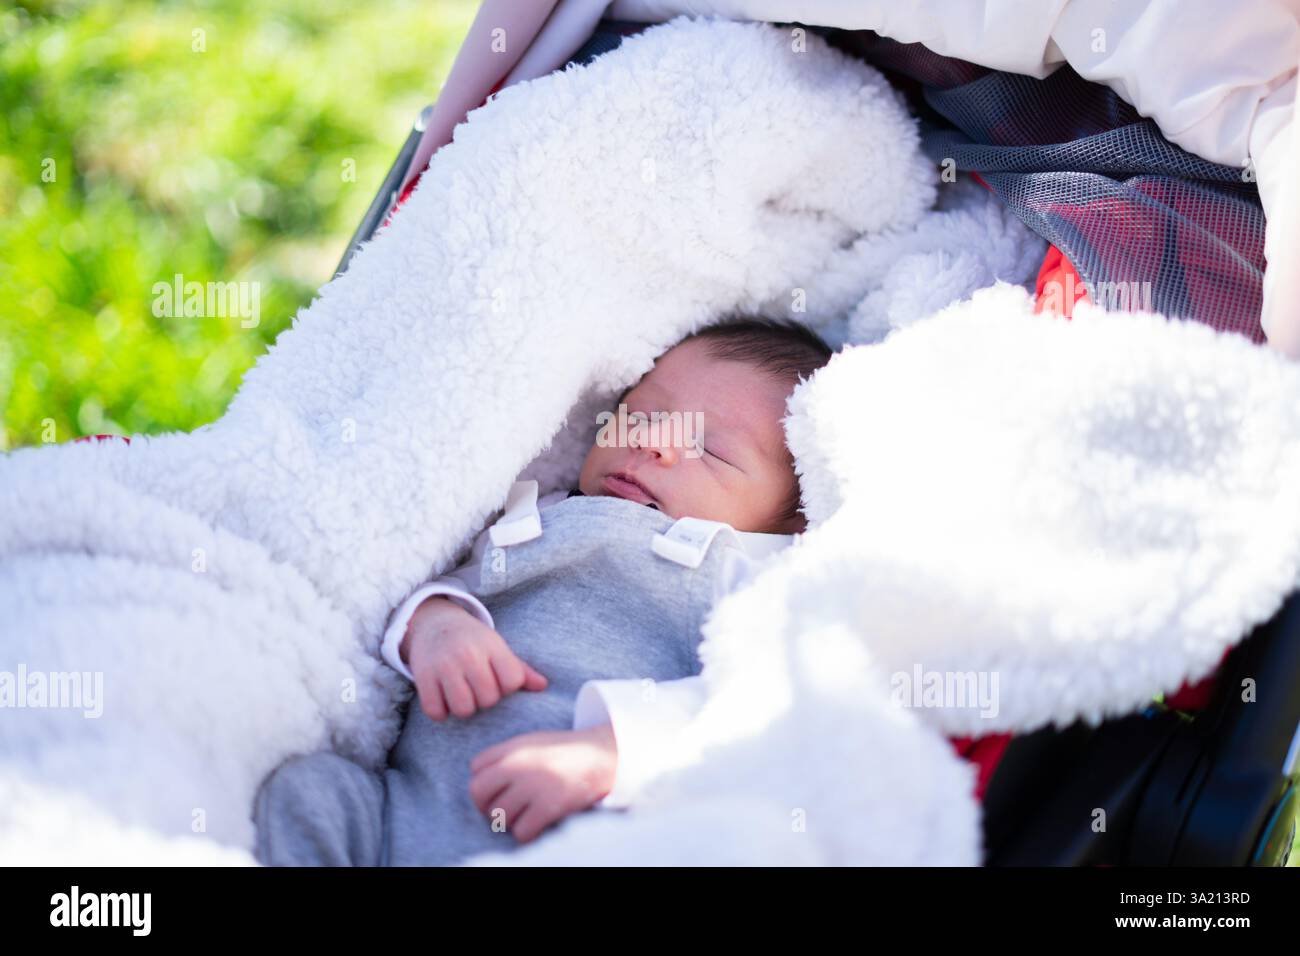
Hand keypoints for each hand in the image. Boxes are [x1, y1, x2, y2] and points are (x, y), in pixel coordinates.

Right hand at [401, 596, 547, 720]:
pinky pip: (436, 712)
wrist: (434, 623)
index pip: (512, 681)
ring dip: (464, 708)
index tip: (499, 680)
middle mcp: (468, 655)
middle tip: (478, 688)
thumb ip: (520, 669)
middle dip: (486, 699)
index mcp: (491, 646)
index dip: (508, 687)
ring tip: (463, 694)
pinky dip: (440, 711)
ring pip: (463, 709)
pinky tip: (444, 698)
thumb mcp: (497, 647)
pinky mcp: (423, 677)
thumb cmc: (473, 641)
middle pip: (488, 699)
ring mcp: (443, 666)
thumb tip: (543, 686)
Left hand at [467, 724, 618, 843]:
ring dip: (509, 820)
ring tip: (526, 813)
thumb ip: (504, 755)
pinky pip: (521, 831)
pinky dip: (527, 832)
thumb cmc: (564, 752)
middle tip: (504, 807)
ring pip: (499, 816)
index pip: (475, 768)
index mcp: (513, 747)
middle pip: (478, 793)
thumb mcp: (532, 742)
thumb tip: (476, 778)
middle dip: (487, 804)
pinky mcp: (548, 807)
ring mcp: (533, 786)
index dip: (484, 781)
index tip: (498, 787)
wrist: (602, 756)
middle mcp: (518, 765)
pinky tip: (538, 823)